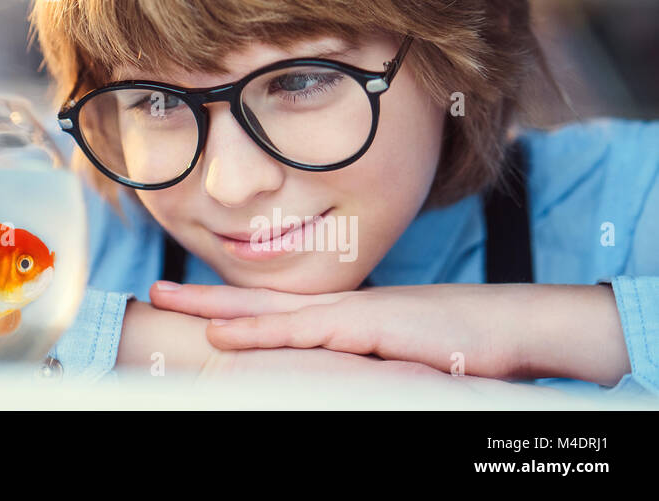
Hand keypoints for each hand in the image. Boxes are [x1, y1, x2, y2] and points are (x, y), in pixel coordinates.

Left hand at [118, 299, 536, 397]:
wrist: (512, 328)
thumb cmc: (461, 348)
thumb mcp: (395, 359)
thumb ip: (356, 361)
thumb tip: (327, 374)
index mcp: (341, 317)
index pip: (271, 310)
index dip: (226, 306)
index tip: (186, 304)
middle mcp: (338, 309)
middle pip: (257, 302)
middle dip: (203, 298)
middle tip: (154, 291)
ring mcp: (352, 314)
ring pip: (269, 311)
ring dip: (216, 309)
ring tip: (169, 301)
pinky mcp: (369, 327)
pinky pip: (304, 331)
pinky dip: (260, 332)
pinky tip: (225, 336)